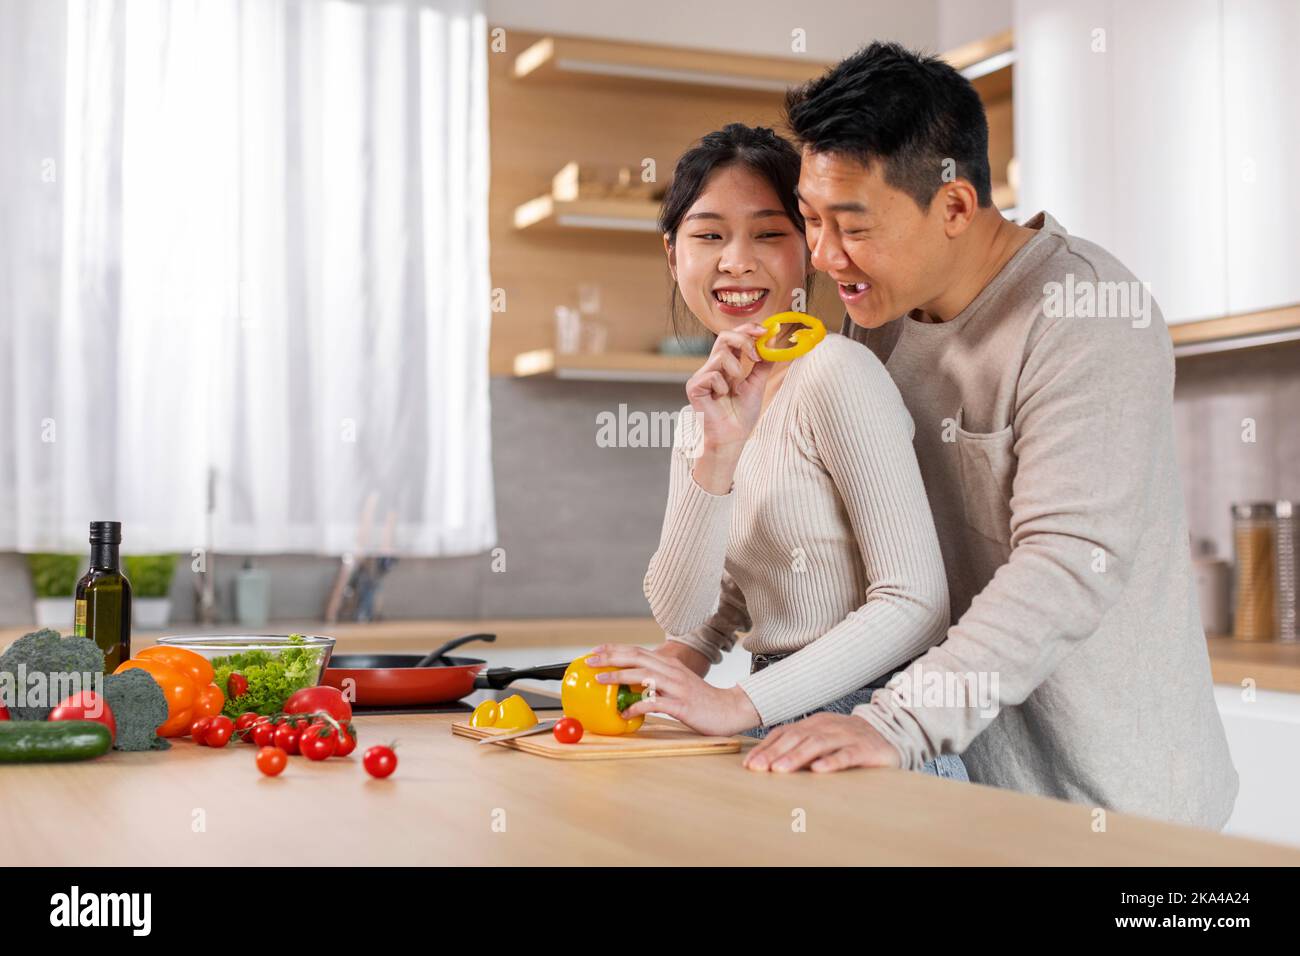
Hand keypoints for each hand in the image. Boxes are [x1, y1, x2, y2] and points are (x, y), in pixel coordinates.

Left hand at [585, 644, 759, 736]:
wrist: (730, 709)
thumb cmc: (701, 699)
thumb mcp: (678, 683)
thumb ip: (658, 680)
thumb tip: (632, 684)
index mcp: (669, 664)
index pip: (638, 651)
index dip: (615, 649)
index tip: (596, 650)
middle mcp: (672, 671)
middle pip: (637, 658)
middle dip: (611, 658)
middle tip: (590, 661)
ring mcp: (677, 687)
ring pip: (644, 676)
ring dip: (620, 677)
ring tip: (601, 680)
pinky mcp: (682, 705)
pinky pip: (655, 704)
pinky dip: (638, 707)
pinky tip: (626, 714)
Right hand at [684, 323, 772, 451]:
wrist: (732, 437)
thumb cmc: (741, 414)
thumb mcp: (757, 384)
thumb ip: (763, 363)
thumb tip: (772, 340)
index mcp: (726, 364)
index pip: (733, 336)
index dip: (748, 329)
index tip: (765, 330)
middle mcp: (712, 366)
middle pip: (724, 336)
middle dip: (743, 340)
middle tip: (756, 354)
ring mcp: (701, 376)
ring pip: (721, 355)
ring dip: (736, 370)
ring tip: (734, 389)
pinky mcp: (694, 386)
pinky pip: (712, 375)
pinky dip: (722, 387)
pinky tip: (720, 399)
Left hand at [742, 712, 902, 772]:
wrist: (891, 735)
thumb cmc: (851, 741)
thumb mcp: (822, 740)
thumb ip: (800, 747)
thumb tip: (769, 762)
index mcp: (814, 723)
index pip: (784, 733)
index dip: (766, 748)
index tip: (749, 763)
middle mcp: (828, 726)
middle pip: (797, 738)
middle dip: (774, 753)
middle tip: (758, 768)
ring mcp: (847, 736)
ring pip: (818, 744)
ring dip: (796, 757)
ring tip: (780, 770)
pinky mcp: (865, 749)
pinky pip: (847, 755)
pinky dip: (832, 762)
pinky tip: (819, 770)